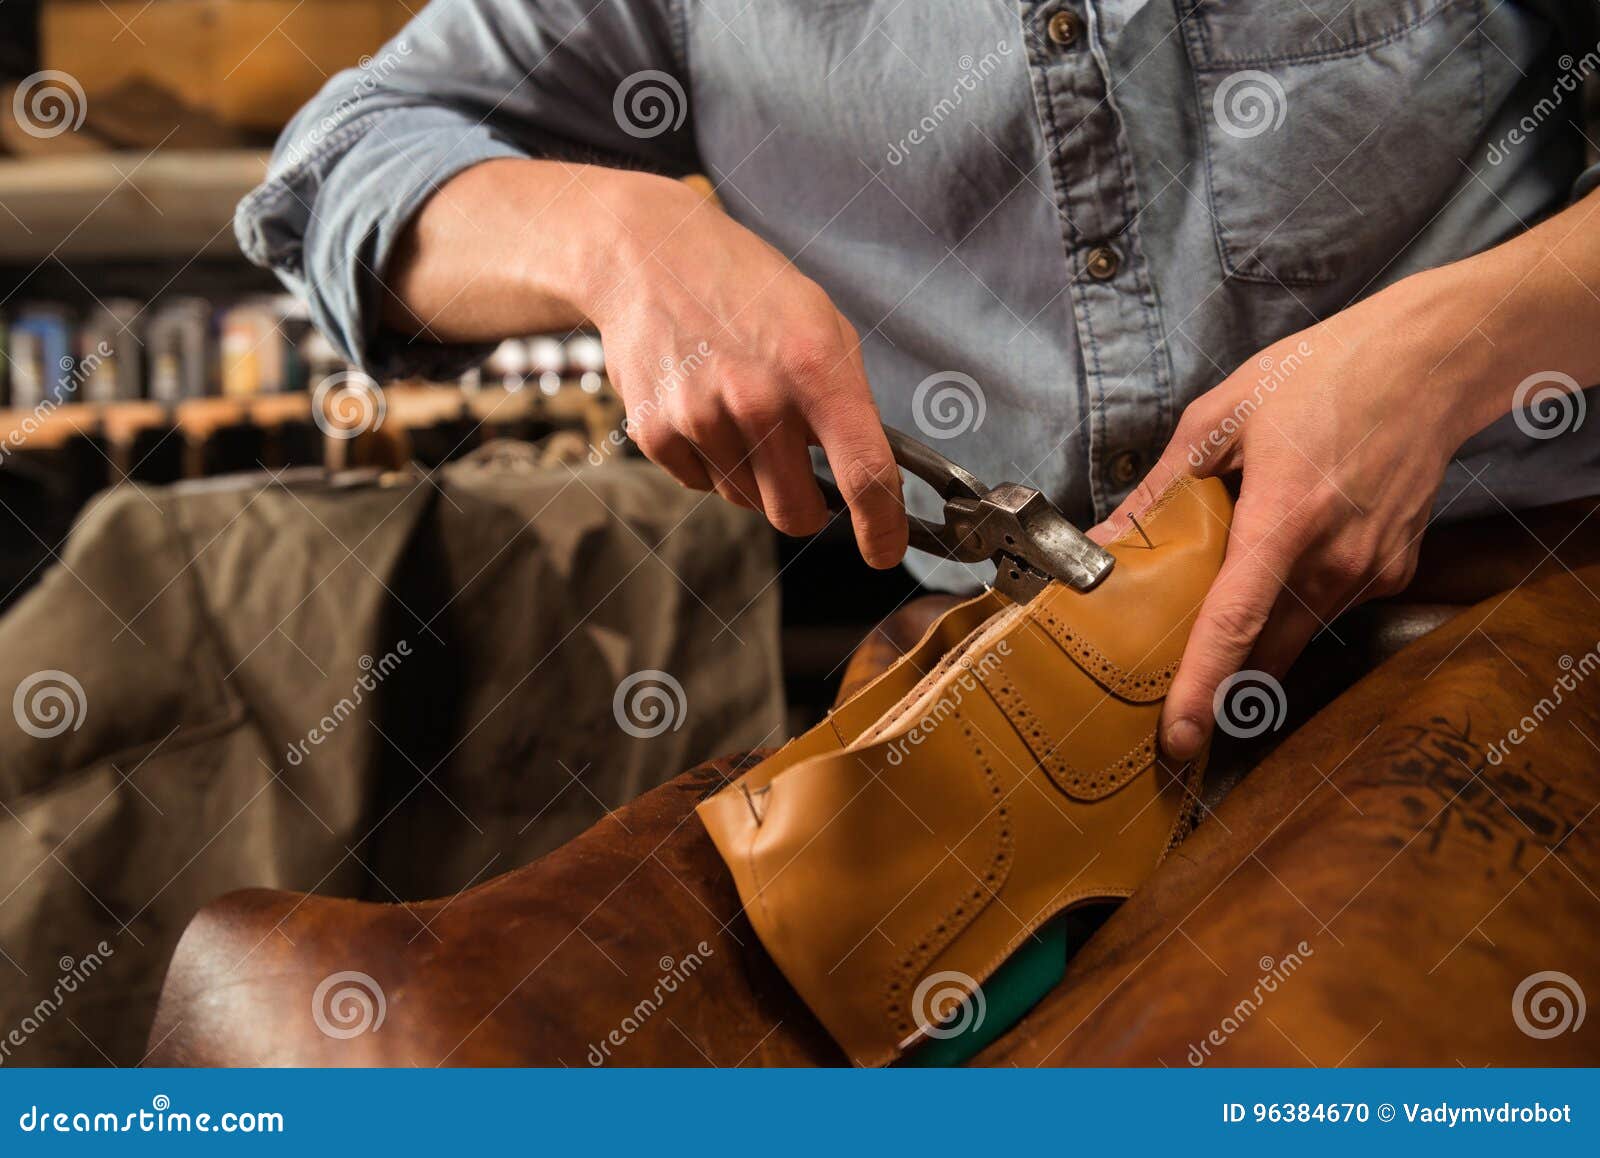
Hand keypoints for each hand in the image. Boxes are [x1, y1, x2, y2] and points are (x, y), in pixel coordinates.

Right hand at [581, 173, 907, 567]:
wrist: (649, 256)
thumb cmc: (748, 291)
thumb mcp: (821, 324)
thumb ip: (846, 400)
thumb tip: (865, 476)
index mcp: (816, 369)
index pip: (864, 474)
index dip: (882, 527)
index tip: (884, 551)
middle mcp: (759, 400)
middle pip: (796, 513)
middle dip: (808, 508)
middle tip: (804, 477)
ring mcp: (701, 419)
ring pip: (747, 501)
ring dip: (755, 477)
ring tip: (741, 411)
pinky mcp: (656, 433)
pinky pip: (702, 485)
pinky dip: (712, 463)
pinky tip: (705, 409)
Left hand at [1092, 272, 1483, 760]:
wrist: (1431, 360)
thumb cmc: (1322, 374)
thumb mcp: (1222, 415)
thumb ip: (1161, 489)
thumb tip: (1104, 540)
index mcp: (1283, 518)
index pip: (1234, 626)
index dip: (1201, 689)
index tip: (1177, 738)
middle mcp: (1334, 559)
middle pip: (1265, 654)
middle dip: (1219, 686)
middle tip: (1169, 698)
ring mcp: (1370, 571)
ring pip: (1295, 636)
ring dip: (1254, 645)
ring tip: (1210, 624)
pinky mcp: (1391, 572)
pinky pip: (1326, 610)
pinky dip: (1292, 607)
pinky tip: (1275, 569)